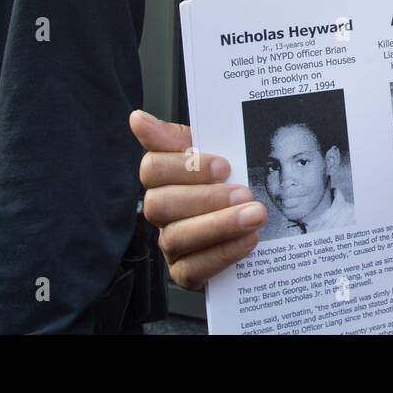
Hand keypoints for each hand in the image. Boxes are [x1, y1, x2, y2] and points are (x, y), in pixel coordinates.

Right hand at [130, 109, 266, 289]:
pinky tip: (248, 239)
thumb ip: (176, 137)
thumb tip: (138, 120)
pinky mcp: (185, 273)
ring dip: (220, 225)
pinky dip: (223, 254)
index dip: (186, 167)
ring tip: (254, 215)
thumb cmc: (225, 183)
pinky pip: (193, 269)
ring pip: (178, 237)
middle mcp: (161, 212)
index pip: (153, 169)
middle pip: (161, 205)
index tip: (223, 165)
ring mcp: (171, 244)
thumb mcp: (210, 152)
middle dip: (206, 199)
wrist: (252, 223)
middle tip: (244, 193)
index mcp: (164, 179)